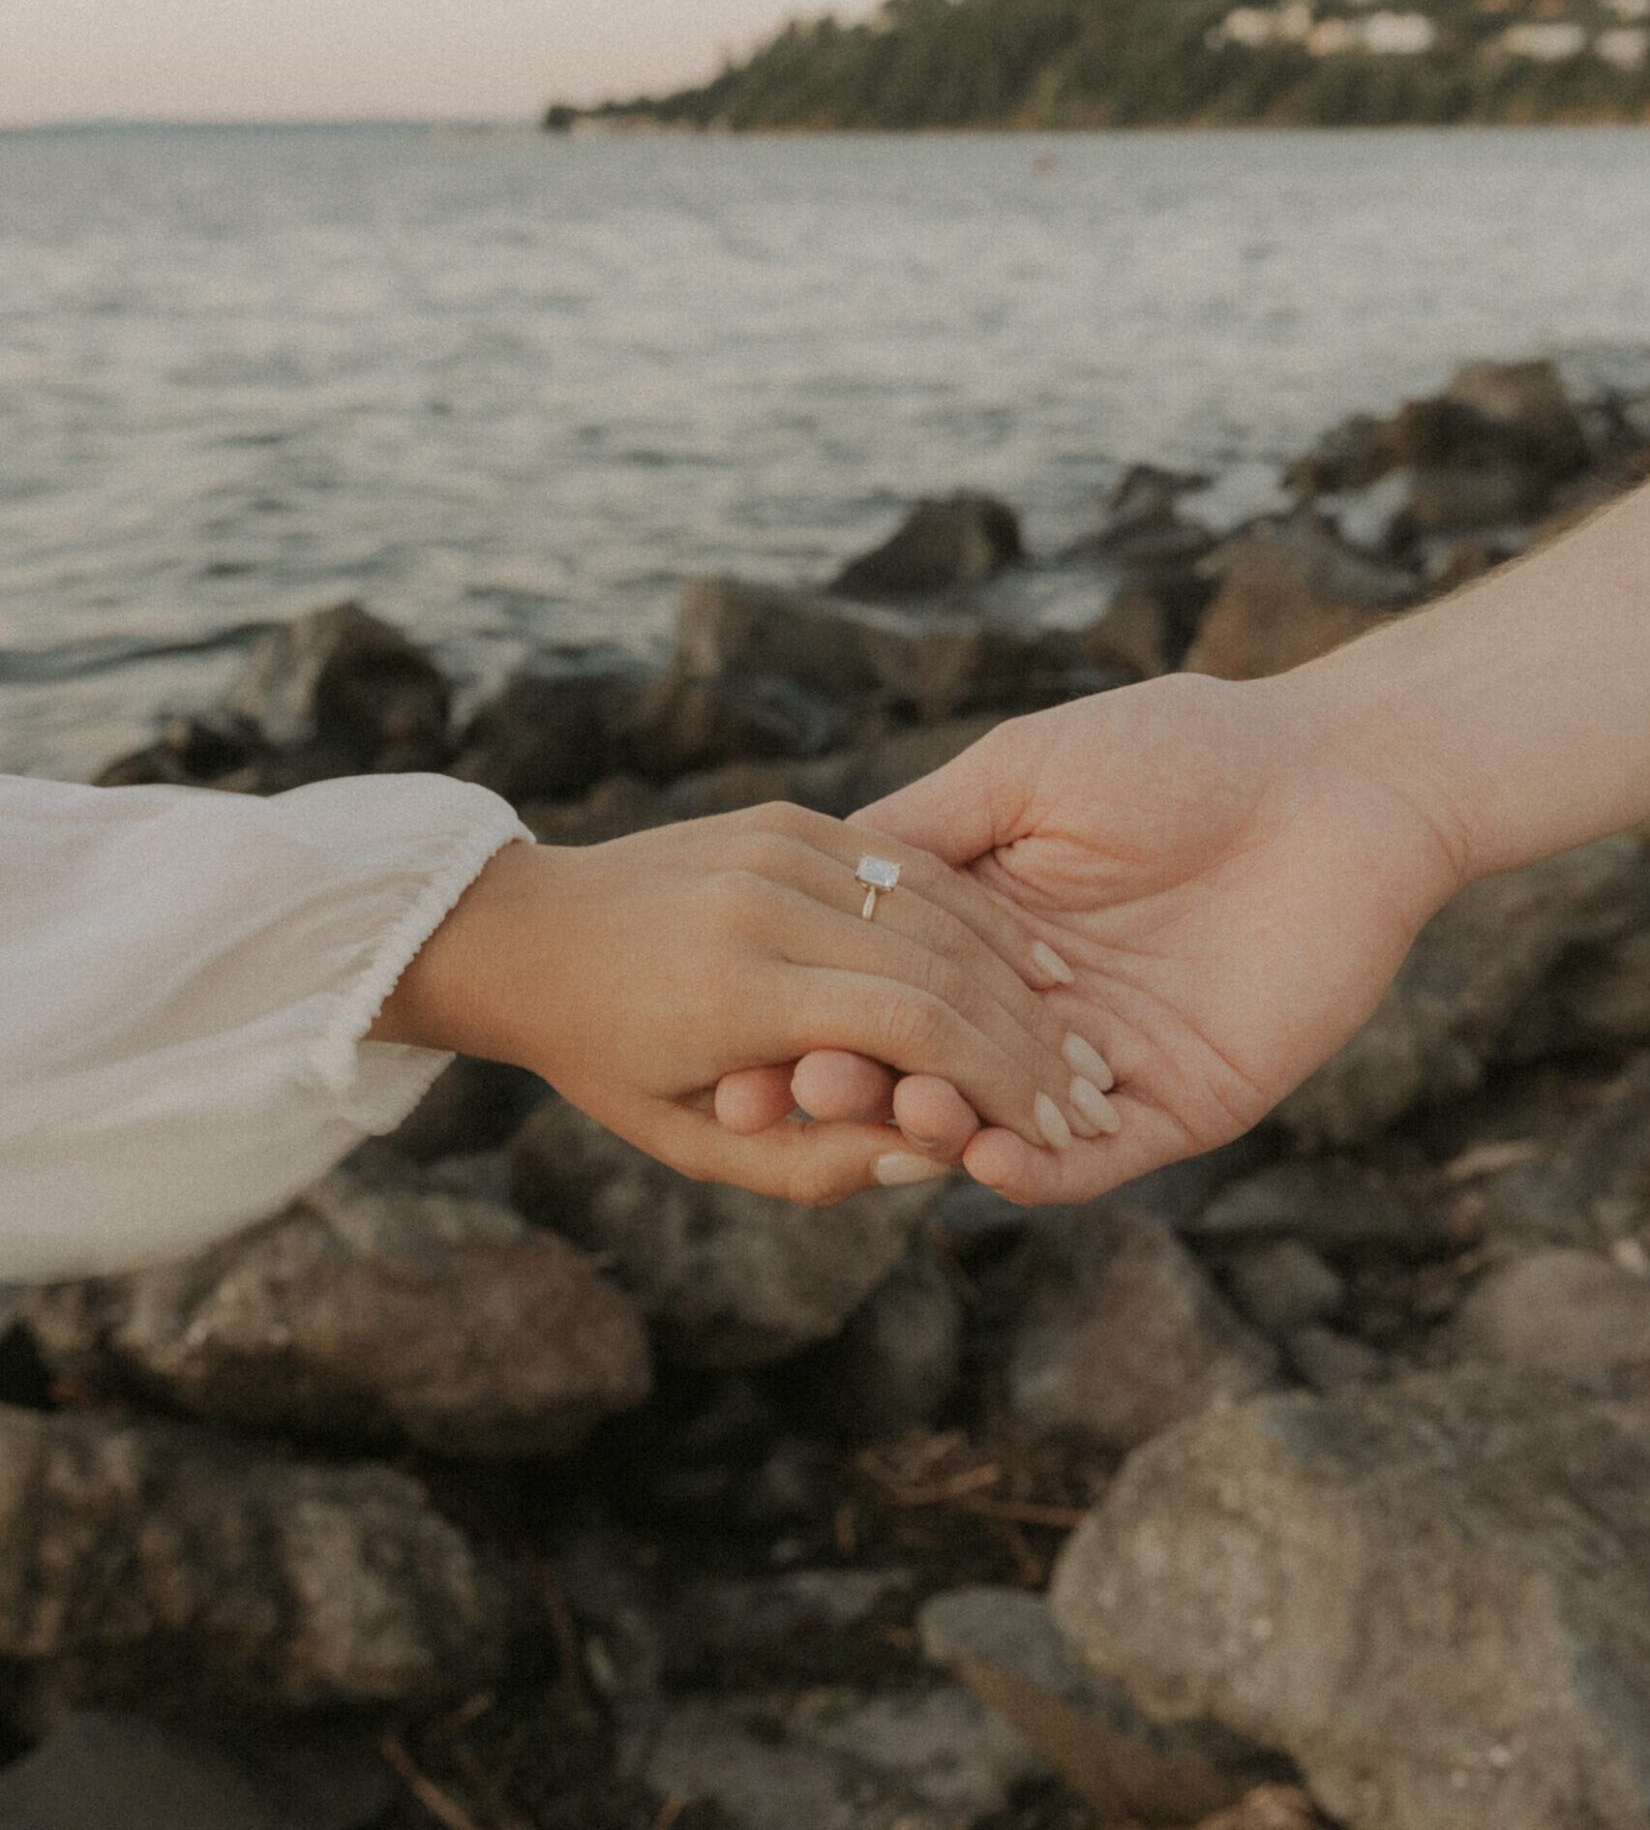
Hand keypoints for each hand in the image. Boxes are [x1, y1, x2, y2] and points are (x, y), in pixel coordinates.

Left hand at [371, 800, 1113, 1203]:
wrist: (526, 931)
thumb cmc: (604, 1061)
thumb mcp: (694, 1147)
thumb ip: (815, 1167)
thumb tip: (935, 1161)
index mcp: (737, 992)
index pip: (914, 1030)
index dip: (1000, 1083)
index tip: (1058, 1131)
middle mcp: (765, 904)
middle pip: (942, 965)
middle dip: (1031, 1038)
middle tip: (1092, 1091)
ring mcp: (776, 846)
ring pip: (938, 907)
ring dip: (1022, 975)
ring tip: (1079, 1035)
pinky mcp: (786, 817)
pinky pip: (907, 863)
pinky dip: (977, 914)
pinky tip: (1030, 962)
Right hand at [725, 673, 1464, 1203]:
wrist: (1335, 777)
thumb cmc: (1177, 749)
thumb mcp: (1018, 774)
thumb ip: (919, 834)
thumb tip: (803, 878)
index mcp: (983, 928)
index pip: (876, 991)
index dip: (806, 1018)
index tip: (730, 1043)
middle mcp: (1028, 1007)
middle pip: (918, 1067)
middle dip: (850, 1083)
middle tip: (787, 1090)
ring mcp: (1097, 1062)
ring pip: (993, 1124)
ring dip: (929, 1128)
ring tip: (886, 1107)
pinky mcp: (1177, 1105)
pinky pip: (1093, 1159)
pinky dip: (1036, 1170)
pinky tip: (985, 1156)